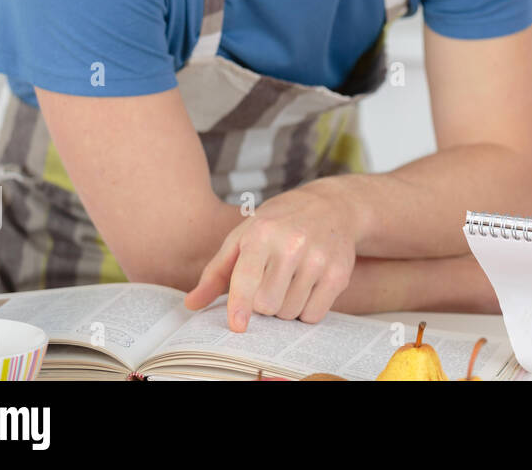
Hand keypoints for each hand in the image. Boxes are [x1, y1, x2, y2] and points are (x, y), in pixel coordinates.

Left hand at [184, 181, 361, 330]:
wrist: (333, 207)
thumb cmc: (279, 223)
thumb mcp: (243, 237)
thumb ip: (216, 272)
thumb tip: (191, 304)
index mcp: (263, 232)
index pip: (248, 277)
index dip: (241, 304)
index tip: (238, 325)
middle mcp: (293, 244)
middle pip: (267, 305)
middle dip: (262, 304)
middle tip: (268, 285)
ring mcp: (319, 259)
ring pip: (290, 313)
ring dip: (284, 308)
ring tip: (289, 283)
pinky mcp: (339, 273)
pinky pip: (314, 315)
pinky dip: (306, 311)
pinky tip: (307, 288)